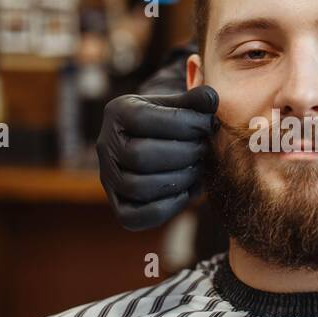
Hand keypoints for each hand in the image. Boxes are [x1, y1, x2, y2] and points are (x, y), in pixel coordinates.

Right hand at [96, 85, 218, 230]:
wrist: (153, 144)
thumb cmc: (170, 122)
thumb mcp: (179, 105)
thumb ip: (196, 102)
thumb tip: (211, 98)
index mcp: (118, 112)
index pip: (144, 119)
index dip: (182, 123)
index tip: (207, 126)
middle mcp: (106, 145)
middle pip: (139, 155)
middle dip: (181, 154)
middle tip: (203, 150)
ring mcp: (109, 178)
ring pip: (137, 187)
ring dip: (177, 180)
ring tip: (197, 170)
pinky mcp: (118, 205)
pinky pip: (135, 217)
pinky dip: (166, 208)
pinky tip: (186, 192)